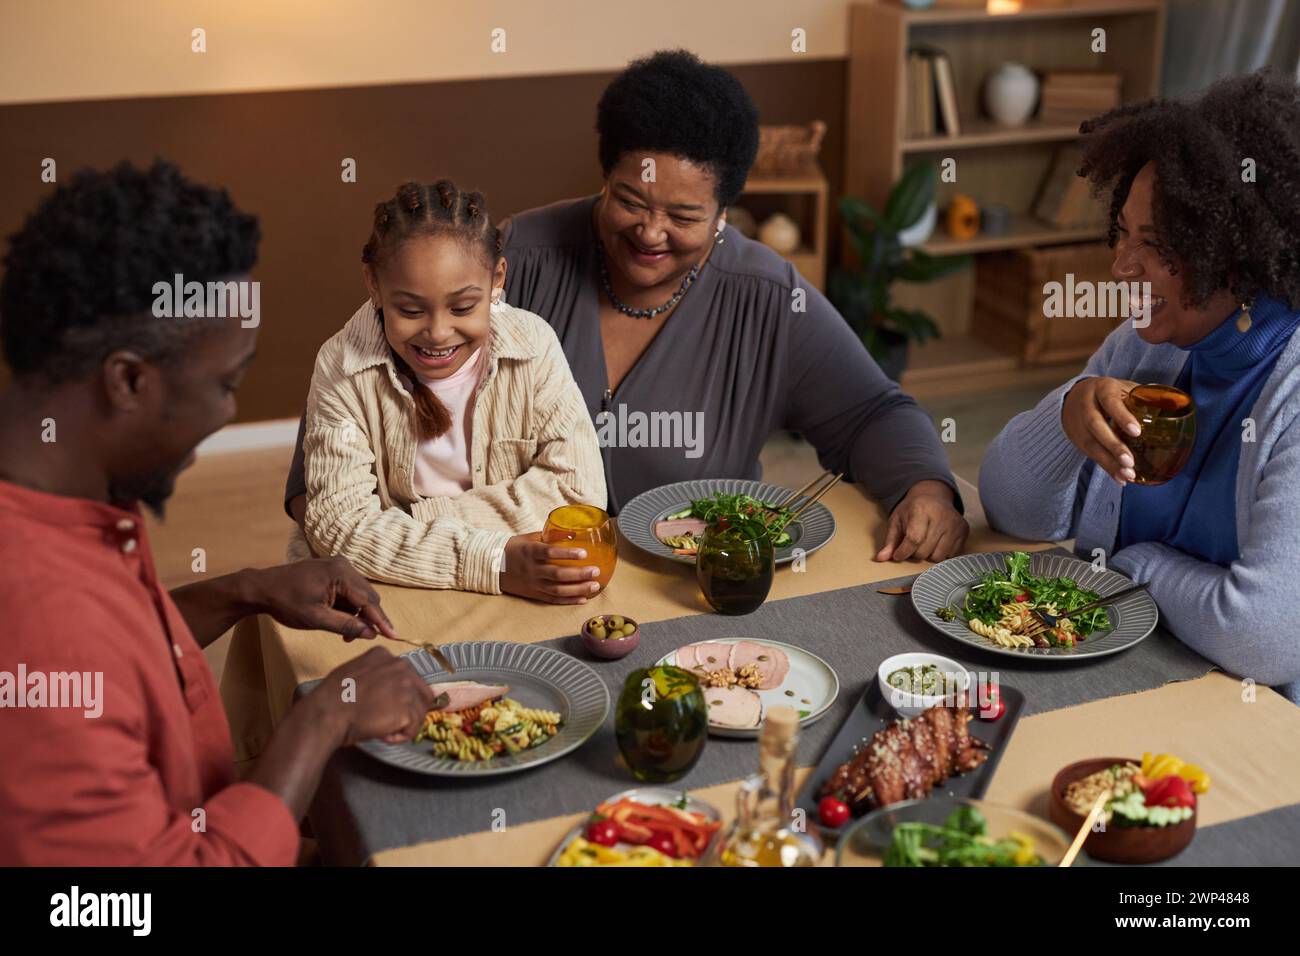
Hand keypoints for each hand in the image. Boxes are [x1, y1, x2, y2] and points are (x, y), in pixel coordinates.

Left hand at [241, 557, 395, 640]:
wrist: (262, 588)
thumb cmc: (285, 602)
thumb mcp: (316, 619)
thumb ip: (346, 625)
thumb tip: (371, 634)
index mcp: (341, 573)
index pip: (368, 601)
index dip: (381, 621)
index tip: (394, 636)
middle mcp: (344, 565)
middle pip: (367, 596)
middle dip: (366, 619)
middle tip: (355, 638)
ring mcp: (338, 566)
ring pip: (359, 594)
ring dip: (356, 614)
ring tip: (343, 631)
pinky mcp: (332, 570)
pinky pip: (349, 590)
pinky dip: (347, 606)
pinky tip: (337, 618)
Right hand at [308, 647, 436, 745]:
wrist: (326, 714)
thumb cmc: (332, 699)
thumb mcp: (354, 673)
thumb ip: (375, 675)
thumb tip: (390, 690)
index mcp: (385, 655)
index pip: (408, 677)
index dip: (399, 697)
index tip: (382, 706)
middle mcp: (400, 666)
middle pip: (422, 693)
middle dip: (409, 710)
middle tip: (387, 721)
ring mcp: (406, 686)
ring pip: (419, 712)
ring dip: (403, 724)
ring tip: (381, 729)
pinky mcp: (407, 708)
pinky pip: (414, 728)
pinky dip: (400, 737)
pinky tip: (382, 735)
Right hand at [499, 532, 602, 604]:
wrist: (492, 566)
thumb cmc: (515, 548)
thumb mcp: (530, 538)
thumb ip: (550, 536)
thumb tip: (573, 533)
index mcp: (530, 552)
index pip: (550, 552)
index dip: (567, 553)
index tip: (584, 553)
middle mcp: (532, 570)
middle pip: (558, 574)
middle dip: (579, 574)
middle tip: (596, 571)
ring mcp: (533, 584)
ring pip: (557, 590)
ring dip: (578, 589)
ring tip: (595, 586)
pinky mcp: (533, 594)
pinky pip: (552, 600)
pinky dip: (568, 600)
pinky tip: (583, 599)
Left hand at [875, 480, 967, 562]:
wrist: (934, 495)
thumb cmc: (913, 509)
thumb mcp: (897, 520)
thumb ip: (890, 540)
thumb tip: (881, 558)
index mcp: (921, 509)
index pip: (914, 539)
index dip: (904, 552)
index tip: (898, 555)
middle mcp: (942, 516)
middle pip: (925, 551)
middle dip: (914, 553)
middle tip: (912, 545)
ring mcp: (955, 523)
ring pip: (938, 556)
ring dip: (928, 555)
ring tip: (925, 543)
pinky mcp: (964, 530)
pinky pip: (951, 555)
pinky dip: (941, 553)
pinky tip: (937, 542)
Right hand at [1061, 376, 1141, 484]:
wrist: (1071, 398)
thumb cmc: (1107, 393)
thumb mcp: (1123, 388)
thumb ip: (1144, 396)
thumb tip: (1175, 404)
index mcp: (1102, 389)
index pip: (1110, 401)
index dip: (1122, 416)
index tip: (1136, 432)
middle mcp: (1086, 406)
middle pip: (1096, 425)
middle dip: (1113, 445)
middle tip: (1129, 461)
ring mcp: (1079, 424)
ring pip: (1091, 444)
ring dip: (1109, 462)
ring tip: (1128, 475)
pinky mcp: (1077, 440)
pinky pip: (1091, 456)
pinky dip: (1107, 468)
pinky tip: (1120, 479)